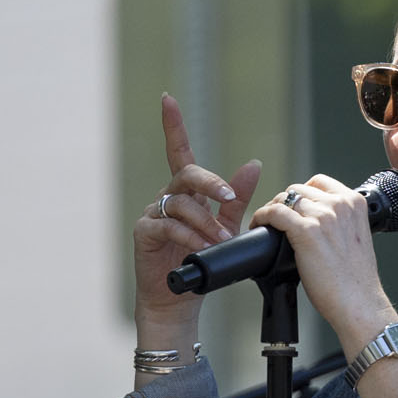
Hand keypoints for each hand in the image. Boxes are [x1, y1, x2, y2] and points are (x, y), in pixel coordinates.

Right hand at [131, 94, 259, 336]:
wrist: (179, 298)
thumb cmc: (202, 259)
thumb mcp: (226, 226)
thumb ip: (236, 197)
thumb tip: (253, 163)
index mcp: (187, 192)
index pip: (180, 152)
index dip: (174, 126)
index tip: (167, 99)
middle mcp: (168, 197)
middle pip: (186, 174)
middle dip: (211, 182)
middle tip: (230, 198)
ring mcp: (153, 213)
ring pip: (182, 204)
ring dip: (207, 221)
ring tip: (222, 238)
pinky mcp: (145, 232)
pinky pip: (170, 226)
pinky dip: (191, 236)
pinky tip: (203, 246)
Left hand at [253, 176, 397, 357]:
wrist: (359, 303)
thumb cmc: (356, 280)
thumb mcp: (356, 238)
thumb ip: (340, 221)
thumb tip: (316, 217)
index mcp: (355, 203)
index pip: (319, 182)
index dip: (303, 193)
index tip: (296, 207)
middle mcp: (340, 205)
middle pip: (299, 189)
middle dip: (285, 203)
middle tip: (279, 220)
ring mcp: (323, 217)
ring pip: (284, 198)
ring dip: (271, 210)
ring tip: (266, 224)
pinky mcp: (306, 232)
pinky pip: (274, 213)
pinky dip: (262, 217)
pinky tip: (259, 226)